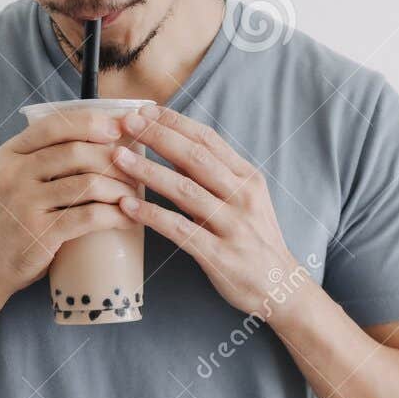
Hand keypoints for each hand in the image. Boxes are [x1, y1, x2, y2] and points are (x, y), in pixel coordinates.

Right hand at [0, 108, 142, 302]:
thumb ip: (48, 157)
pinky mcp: (41, 231)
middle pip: (76, 153)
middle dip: (113, 160)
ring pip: (87, 184)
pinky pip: (89, 216)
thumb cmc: (18, 217)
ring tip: (134, 196)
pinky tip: (129, 218)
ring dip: (119, 189)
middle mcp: (15, 173)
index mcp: (11, 153)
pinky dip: (116, 215)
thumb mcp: (21, 179)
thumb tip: (107, 136)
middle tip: (135, 171)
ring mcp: (25, 202)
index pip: (54, 125)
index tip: (119, 129)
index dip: (91, 123)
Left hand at [111, 105, 298, 315]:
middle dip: (158, 136)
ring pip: (185, 190)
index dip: (174, 122)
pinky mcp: (219, 255)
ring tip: (118, 159)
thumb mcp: (243, 199)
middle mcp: (243, 196)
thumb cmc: (255, 239)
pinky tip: (127, 205)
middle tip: (126, 123)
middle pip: (195, 158)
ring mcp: (232, 226)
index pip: (208, 139)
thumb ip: (212, 175)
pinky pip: (180, 230)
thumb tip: (173, 146)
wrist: (280, 287)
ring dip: (148, 171)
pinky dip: (152, 215)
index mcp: (248, 177)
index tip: (144, 110)